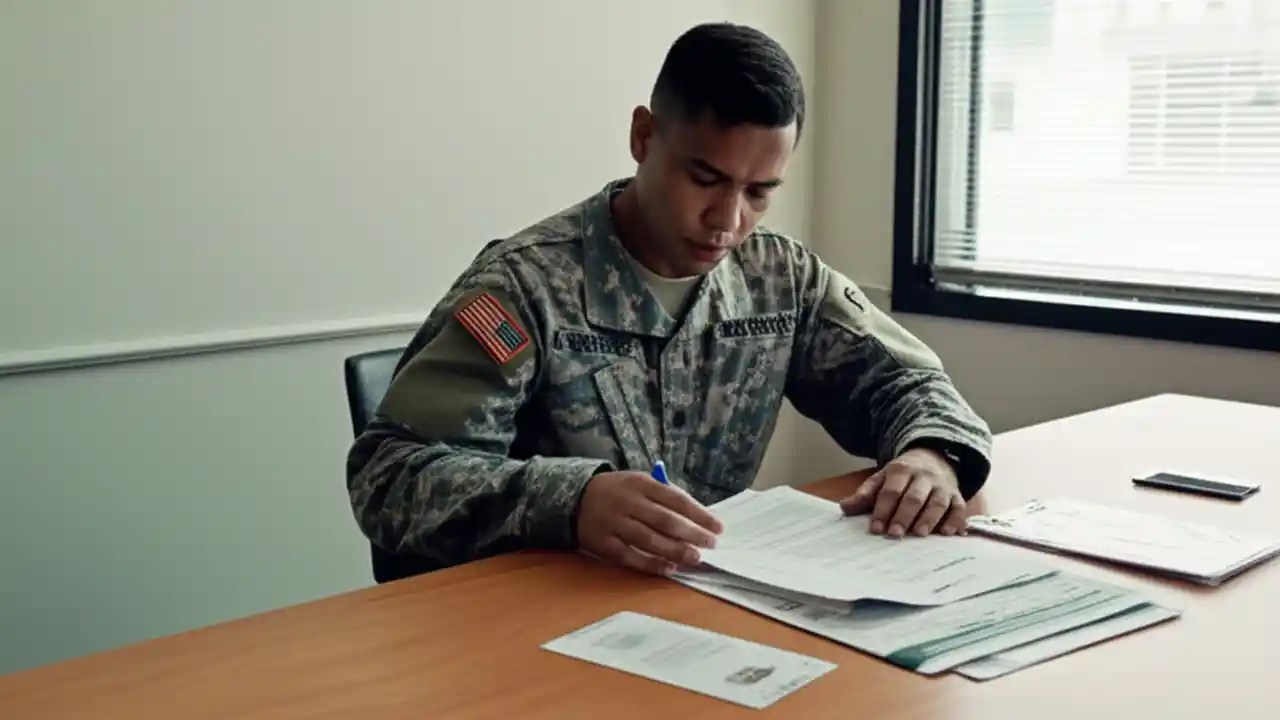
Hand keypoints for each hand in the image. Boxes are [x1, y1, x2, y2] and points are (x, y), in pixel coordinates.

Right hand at [576, 471, 723, 574]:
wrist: (575, 498)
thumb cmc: (617, 491)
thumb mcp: (638, 482)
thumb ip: (664, 495)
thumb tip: (697, 517)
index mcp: (640, 483)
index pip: (676, 500)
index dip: (699, 514)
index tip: (718, 527)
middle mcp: (627, 502)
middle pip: (665, 520)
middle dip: (691, 534)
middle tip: (710, 545)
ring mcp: (614, 523)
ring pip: (649, 540)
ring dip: (675, 551)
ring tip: (695, 558)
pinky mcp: (603, 543)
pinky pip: (630, 556)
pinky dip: (651, 564)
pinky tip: (669, 568)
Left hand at [838, 448, 966, 537]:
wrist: (934, 458)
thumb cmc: (903, 476)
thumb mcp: (882, 478)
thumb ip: (865, 494)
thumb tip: (844, 507)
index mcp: (901, 470)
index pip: (891, 491)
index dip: (883, 509)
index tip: (875, 528)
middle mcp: (924, 476)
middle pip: (914, 496)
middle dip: (903, 515)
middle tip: (894, 534)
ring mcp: (942, 486)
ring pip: (937, 501)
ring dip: (929, 518)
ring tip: (919, 534)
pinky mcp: (956, 495)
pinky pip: (958, 507)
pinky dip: (955, 520)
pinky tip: (947, 533)